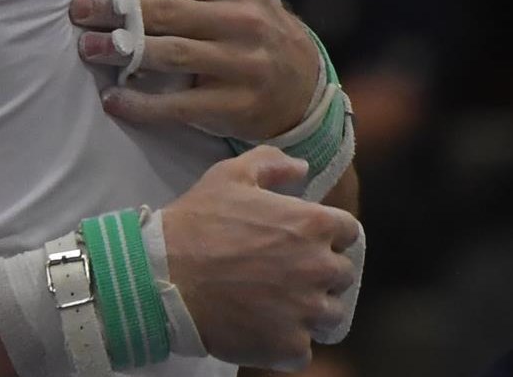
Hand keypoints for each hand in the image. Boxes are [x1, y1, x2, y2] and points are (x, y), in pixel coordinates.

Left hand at [71, 0, 318, 139]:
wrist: (303, 84)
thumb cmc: (249, 23)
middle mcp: (242, 20)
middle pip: (165, 12)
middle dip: (115, 11)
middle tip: (78, 10)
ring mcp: (242, 64)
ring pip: (170, 54)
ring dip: (122, 51)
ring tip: (87, 49)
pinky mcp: (236, 105)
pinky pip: (181, 105)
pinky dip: (142, 104)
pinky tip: (113, 99)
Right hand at [160, 147, 361, 370]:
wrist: (163, 276)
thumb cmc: (196, 223)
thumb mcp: (229, 176)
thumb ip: (271, 164)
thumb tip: (302, 168)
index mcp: (312, 224)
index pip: (348, 232)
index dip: (327, 235)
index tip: (304, 242)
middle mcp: (319, 268)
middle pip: (342, 275)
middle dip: (320, 274)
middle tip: (285, 275)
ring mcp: (307, 311)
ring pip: (329, 315)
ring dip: (309, 312)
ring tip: (276, 306)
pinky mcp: (290, 346)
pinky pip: (303, 349)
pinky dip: (287, 343)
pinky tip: (262, 330)